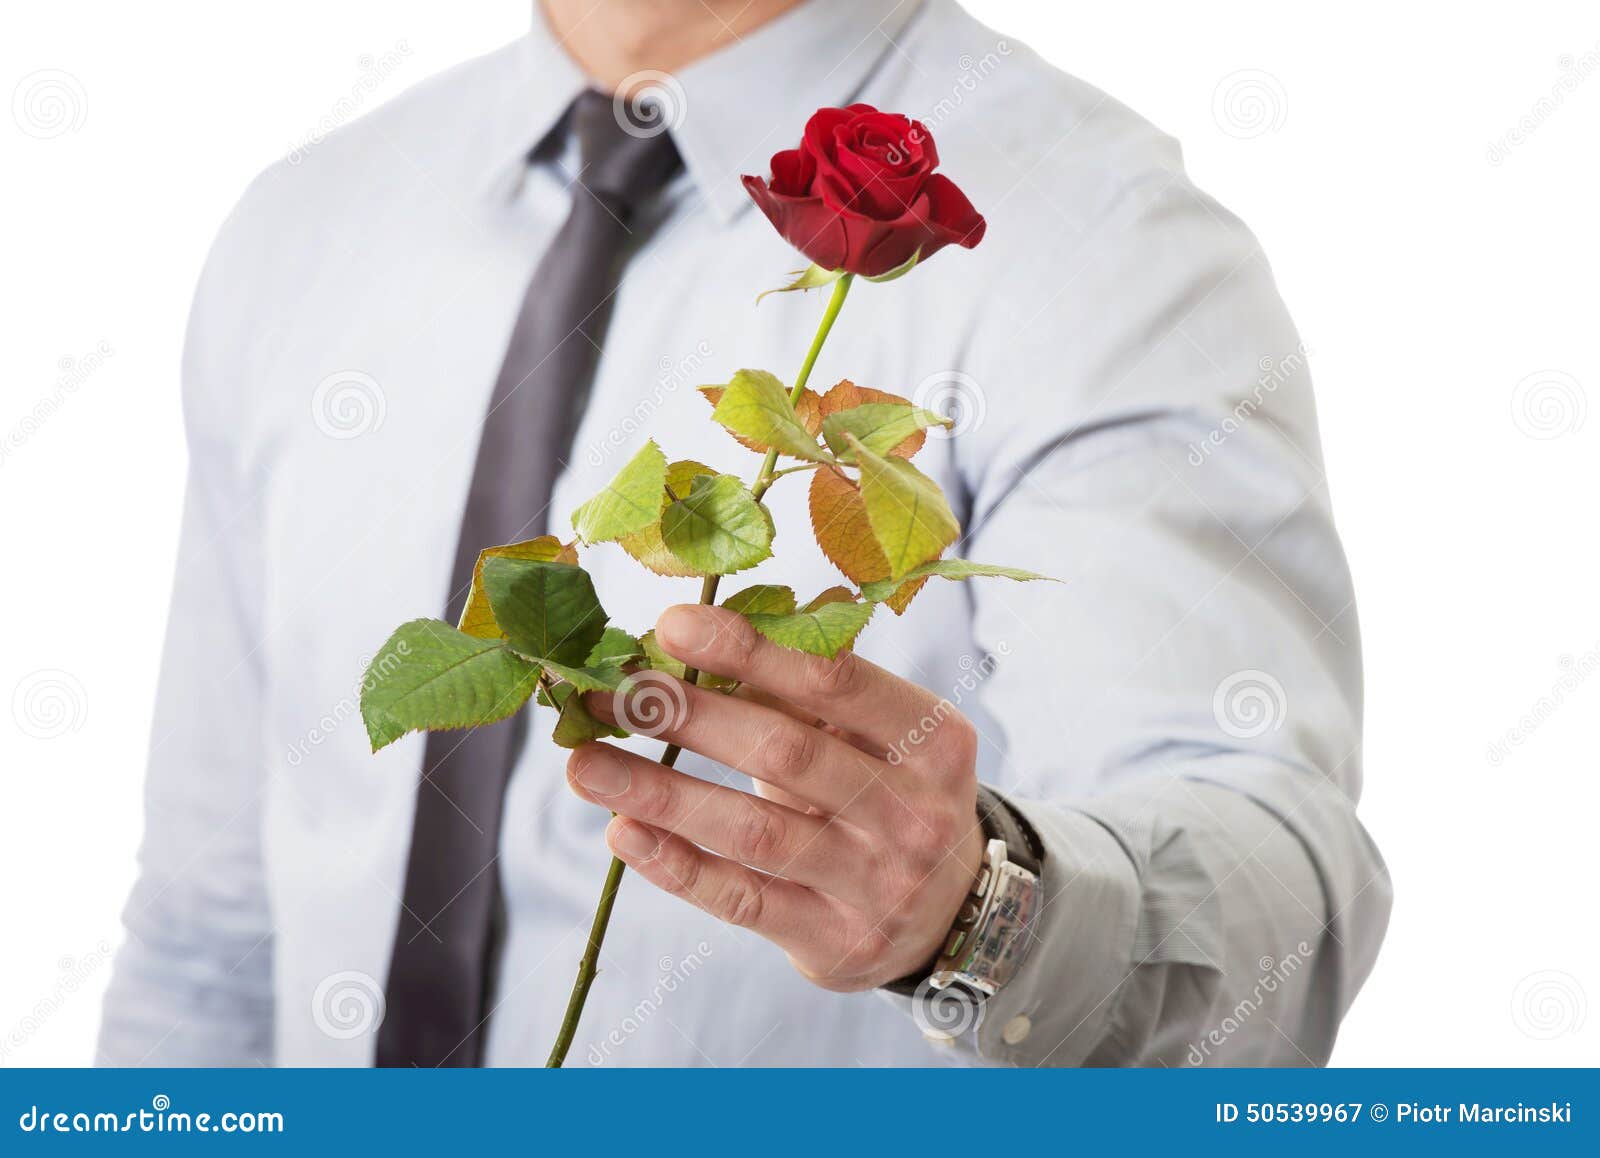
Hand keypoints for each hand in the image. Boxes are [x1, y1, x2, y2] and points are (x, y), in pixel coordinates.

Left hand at [567, 603, 985, 991]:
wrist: (952, 911)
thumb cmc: (888, 793)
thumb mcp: (881, 735)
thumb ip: (808, 690)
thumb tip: (689, 639)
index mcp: (932, 739)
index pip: (836, 681)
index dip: (750, 649)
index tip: (671, 623)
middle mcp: (914, 813)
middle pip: (785, 752)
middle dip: (687, 715)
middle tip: (609, 690)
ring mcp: (877, 884)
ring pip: (752, 831)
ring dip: (660, 792)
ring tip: (585, 764)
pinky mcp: (834, 942)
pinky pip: (742, 899)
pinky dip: (677, 865)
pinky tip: (622, 831)